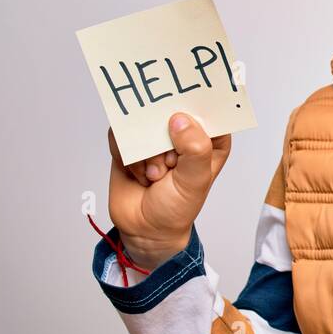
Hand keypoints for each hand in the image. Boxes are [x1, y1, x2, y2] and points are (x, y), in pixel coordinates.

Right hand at [105, 113, 231, 268]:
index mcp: (210, 139)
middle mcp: (184, 134)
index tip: (188, 111)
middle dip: (166, 138)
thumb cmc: (177, 206)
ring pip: (144, 123)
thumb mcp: (195, 180)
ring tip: (156, 176)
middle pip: (171, 110)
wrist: (145, 229)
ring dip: (147, 153)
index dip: (199, 105)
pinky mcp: (131, 143)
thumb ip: (195, 149)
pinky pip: (122, 135)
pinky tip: (140, 176)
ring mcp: (156, 137)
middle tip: (170, 163)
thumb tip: (180, 120)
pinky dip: (129, 158)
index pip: (210, 109)